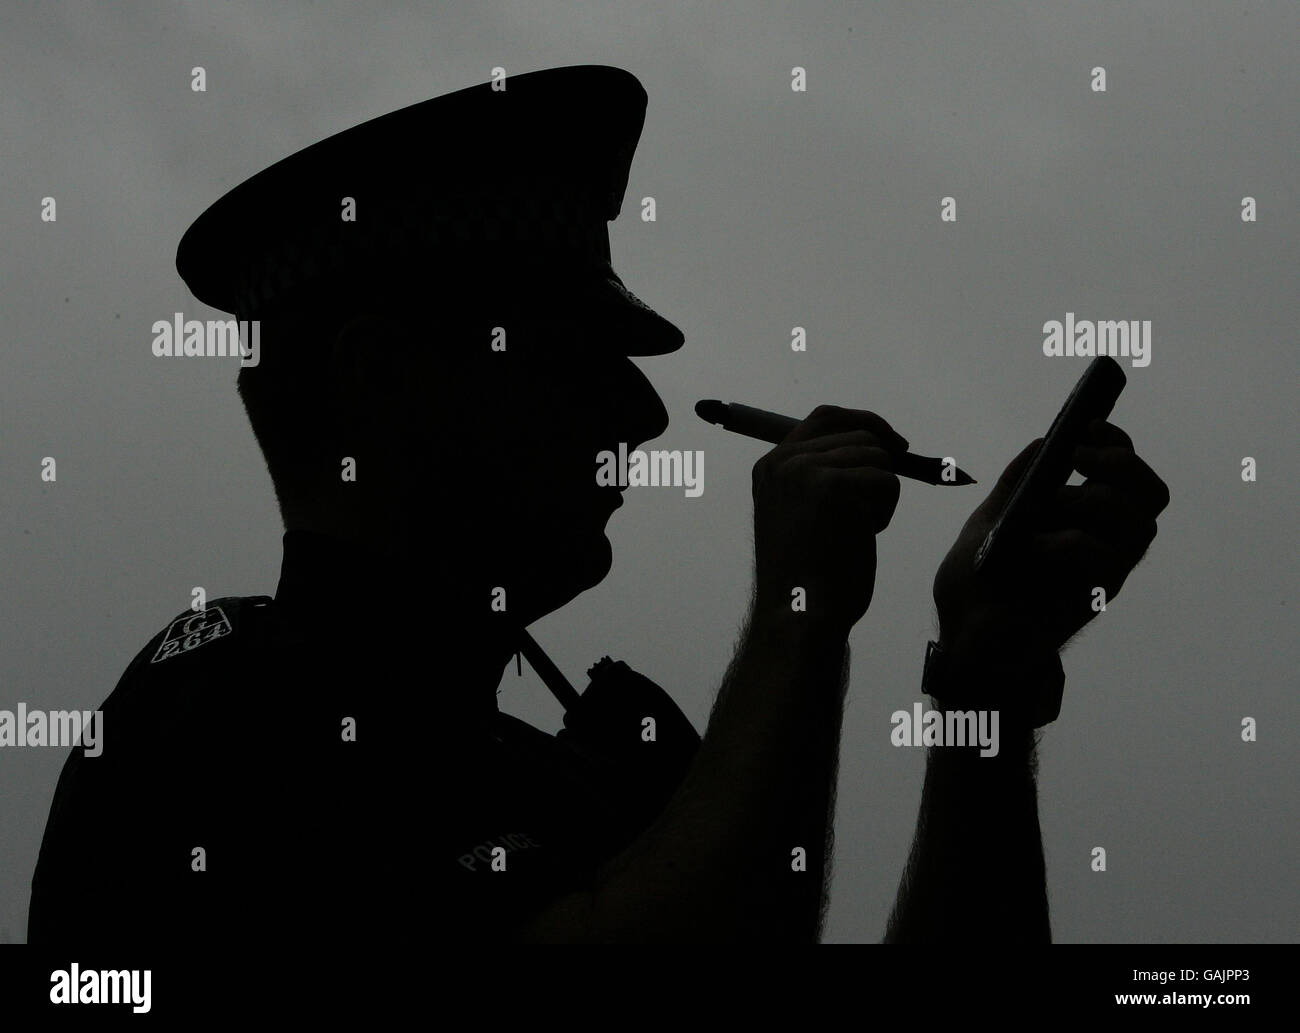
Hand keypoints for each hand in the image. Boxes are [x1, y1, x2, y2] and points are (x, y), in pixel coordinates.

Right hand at [751, 405, 904, 632]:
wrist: (799, 614)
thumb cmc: (809, 576)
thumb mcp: (802, 513)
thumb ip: (820, 476)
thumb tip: (875, 445)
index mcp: (771, 465)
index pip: (825, 417)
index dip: (866, 423)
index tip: (894, 444)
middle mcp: (783, 461)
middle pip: (859, 435)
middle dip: (881, 468)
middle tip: (877, 508)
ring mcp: (804, 470)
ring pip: (877, 459)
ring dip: (881, 497)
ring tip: (856, 531)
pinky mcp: (830, 485)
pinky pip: (886, 482)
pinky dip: (885, 512)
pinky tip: (861, 537)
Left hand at [933, 420, 1168, 668]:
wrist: (964, 640)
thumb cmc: (977, 585)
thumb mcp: (990, 521)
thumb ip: (1017, 484)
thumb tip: (1044, 442)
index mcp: (1083, 520)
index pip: (1126, 472)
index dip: (1116, 443)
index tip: (1087, 426)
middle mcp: (1104, 542)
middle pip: (1151, 493)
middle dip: (1121, 464)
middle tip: (1079, 457)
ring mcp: (1104, 570)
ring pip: (1139, 524)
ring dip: (1095, 501)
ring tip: (1051, 506)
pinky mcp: (1093, 597)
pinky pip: (1102, 557)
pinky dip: (1067, 541)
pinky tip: (1034, 546)